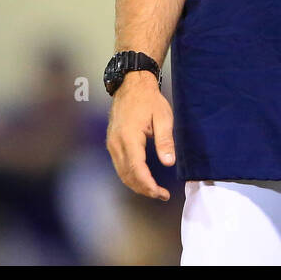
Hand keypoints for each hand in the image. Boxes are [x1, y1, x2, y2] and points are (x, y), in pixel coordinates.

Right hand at [105, 71, 174, 200]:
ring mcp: (112, 143)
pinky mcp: (111, 142)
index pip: (137, 170)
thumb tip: (168, 163)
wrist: (131, 84)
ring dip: (136, 185)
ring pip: (121, 173)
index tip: (162, 194)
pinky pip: (119, 165)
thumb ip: (165, 141)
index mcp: (129, 137)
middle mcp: (116, 143)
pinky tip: (142, 178)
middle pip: (127, 175)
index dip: (149, 186)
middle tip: (162, 195)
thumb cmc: (149, 99)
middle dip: (144, 189)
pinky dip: (130, 176)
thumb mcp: (163, 117)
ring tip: (154, 190)